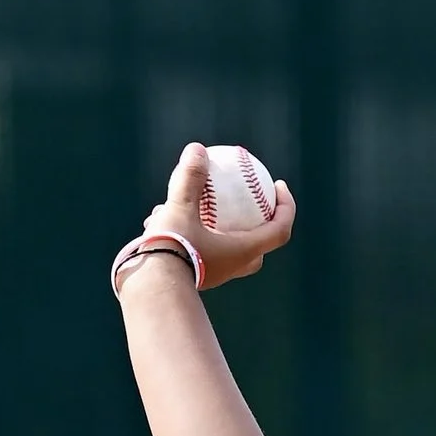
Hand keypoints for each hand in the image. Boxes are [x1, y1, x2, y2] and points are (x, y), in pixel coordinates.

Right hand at [146, 142, 298, 290]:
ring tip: (186, 205)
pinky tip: (159, 218)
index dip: (286, 206)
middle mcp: (233, 266)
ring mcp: (214, 274)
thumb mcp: (180, 207)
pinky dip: (187, 232)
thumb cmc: (172, 248)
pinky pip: (197, 249)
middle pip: (257, 245)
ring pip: (223, 246)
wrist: (150, 286)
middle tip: (245, 202)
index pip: (280, 230)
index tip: (279, 185)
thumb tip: (198, 150)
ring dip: (213, 224)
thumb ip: (191, 178)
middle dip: (256, 223)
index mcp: (243, 251)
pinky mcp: (193, 275)